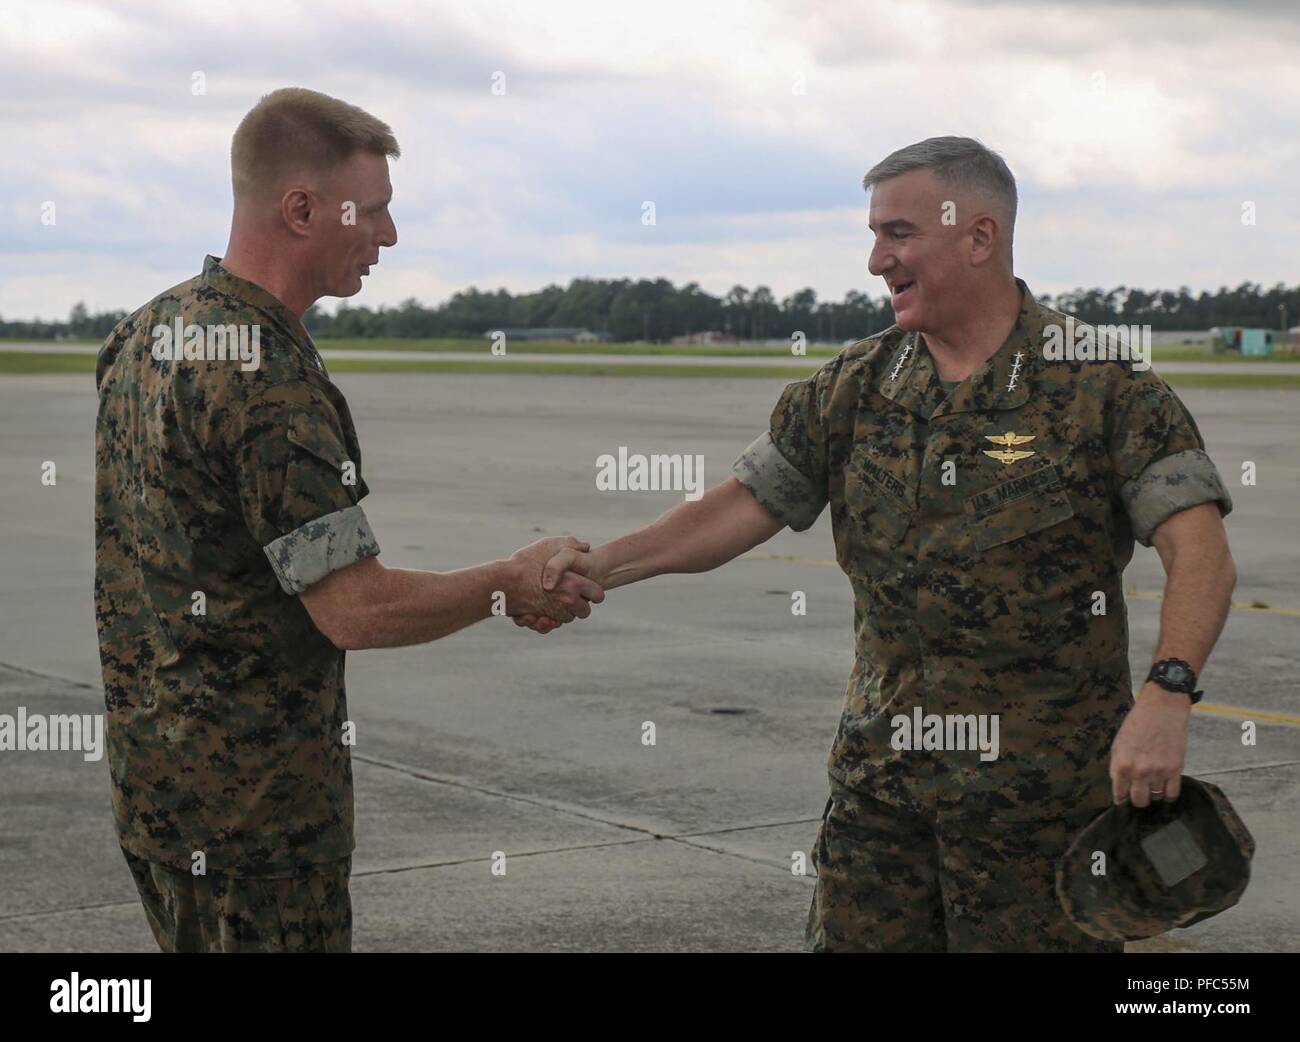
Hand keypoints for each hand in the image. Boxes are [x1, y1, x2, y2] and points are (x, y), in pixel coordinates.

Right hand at [506, 536, 604, 627]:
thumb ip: (572, 544)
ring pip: (567, 619)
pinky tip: (542, 608)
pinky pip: (551, 625)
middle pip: (584, 612)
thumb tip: (586, 546)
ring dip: (562, 612)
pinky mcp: (541, 621)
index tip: (588, 589)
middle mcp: (567, 601)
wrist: (501, 583)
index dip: (594, 592)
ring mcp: (554, 613)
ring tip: (552, 599)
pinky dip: (547, 620)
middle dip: (579, 606)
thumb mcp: (550, 545)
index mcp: (574, 584)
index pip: (598, 595)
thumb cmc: (525, 562)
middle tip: (570, 595)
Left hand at [1109, 683, 1191, 807]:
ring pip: (1156, 797)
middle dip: (1137, 799)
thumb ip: (1118, 766)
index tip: (1123, 800)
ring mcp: (1158, 772)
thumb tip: (1120, 784)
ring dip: (1153, 794)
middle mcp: (1139, 772)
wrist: (1162, 709)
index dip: (1121, 799)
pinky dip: (1168, 795)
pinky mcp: (1176, 770)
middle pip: (1139, 801)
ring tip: (1153, 786)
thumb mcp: (1118, 744)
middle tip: (1139, 793)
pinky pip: (1172, 793)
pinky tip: (1165, 788)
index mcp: (1121, 765)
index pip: (1119, 794)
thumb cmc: (1136, 723)